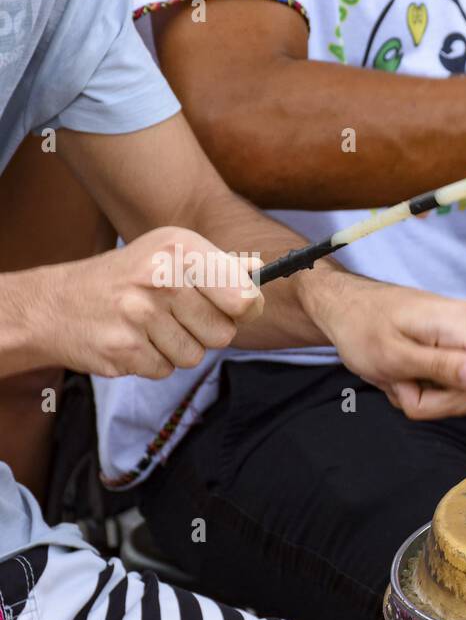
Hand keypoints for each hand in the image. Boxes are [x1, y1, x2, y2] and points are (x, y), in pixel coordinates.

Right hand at [30, 227, 262, 378]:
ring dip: (176, 349)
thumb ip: (219, 268)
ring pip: (195, 356)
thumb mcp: (169, 255)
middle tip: (173, 317)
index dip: (243, 310)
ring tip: (148, 327)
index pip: (244, 297)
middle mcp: (160, 276)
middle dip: (204, 333)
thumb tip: (258, 277)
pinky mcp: (124, 348)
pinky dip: (152, 362)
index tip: (231, 308)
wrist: (54, 304)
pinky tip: (131, 340)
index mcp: (178, 247)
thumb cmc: (126, 280)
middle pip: (223, 333)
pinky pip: (167, 371)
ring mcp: (139, 313)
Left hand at [313, 281, 465, 449]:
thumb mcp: (394, 355)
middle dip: (432, 400)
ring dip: (423, 396)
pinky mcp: (455, 348)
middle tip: (399, 384)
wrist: (349, 308)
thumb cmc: (362, 326)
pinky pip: (449, 385)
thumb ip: (439, 366)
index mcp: (462, 324)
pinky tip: (402, 373)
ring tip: (397, 376)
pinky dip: (422, 388)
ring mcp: (464, 338)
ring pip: (457, 393)